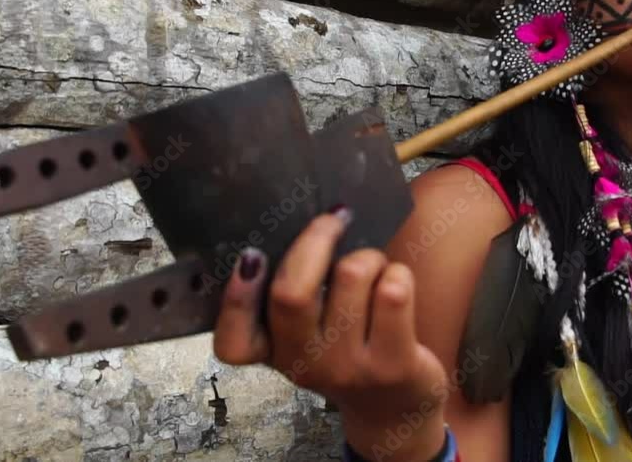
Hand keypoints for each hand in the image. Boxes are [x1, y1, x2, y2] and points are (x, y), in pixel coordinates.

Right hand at [213, 208, 448, 459]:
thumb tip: (303, 223)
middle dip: (316, 239)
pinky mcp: (393, 365)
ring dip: (368, 257)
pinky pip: (393, 290)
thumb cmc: (346, 350)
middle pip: (293, 293)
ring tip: (374, 269)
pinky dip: (397, 272)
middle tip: (333, 221)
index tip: (252, 256)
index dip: (237, 296)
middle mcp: (304, 364)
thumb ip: (292, 292)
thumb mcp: (306, 333)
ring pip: (351, 275)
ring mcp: (348, 368)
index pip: (233, 341)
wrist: (394, 409)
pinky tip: (396, 285)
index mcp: (272, 352)